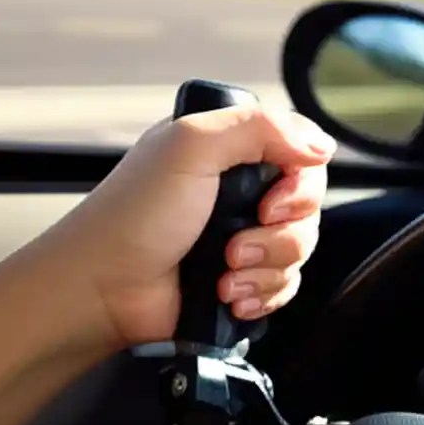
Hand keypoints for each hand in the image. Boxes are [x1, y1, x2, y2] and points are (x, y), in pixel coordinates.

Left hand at [47, 105, 334, 350]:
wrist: (102, 292)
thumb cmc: (133, 216)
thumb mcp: (192, 146)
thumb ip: (260, 128)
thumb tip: (321, 146)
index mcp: (229, 151)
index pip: (300, 155)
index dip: (300, 182)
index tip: (272, 201)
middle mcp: (239, 192)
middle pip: (308, 208)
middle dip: (281, 233)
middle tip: (237, 243)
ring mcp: (242, 238)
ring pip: (300, 250)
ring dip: (266, 267)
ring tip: (224, 274)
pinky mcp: (242, 281)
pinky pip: (285, 287)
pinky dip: (262, 294)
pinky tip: (229, 296)